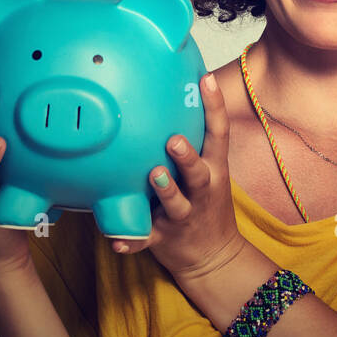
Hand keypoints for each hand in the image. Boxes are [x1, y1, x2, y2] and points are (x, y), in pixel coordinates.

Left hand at [111, 72, 246, 281]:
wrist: (216, 257)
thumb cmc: (206, 203)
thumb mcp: (211, 171)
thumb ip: (193, 141)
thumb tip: (168, 97)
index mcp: (213, 170)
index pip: (218, 134)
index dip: (214, 106)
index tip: (205, 80)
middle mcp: (202, 190)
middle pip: (198, 171)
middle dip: (187, 156)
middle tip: (173, 140)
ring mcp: (184, 216)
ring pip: (176, 203)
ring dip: (166, 190)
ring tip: (154, 176)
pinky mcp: (164, 239)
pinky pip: (145, 240)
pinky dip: (131, 241)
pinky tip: (117, 242)